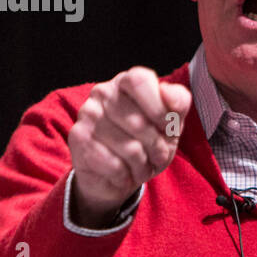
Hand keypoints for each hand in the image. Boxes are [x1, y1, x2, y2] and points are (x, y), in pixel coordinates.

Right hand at [67, 67, 192, 227]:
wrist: (119, 173)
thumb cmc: (148, 141)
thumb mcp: (171, 123)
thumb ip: (178, 102)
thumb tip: (167, 92)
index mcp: (127, 81)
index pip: (140, 81)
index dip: (160, 109)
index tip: (167, 127)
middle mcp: (103, 92)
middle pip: (139, 122)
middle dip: (157, 147)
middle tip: (158, 155)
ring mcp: (87, 114)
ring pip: (129, 148)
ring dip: (143, 165)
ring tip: (141, 166)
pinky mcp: (78, 139)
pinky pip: (114, 165)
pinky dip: (127, 175)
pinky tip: (124, 173)